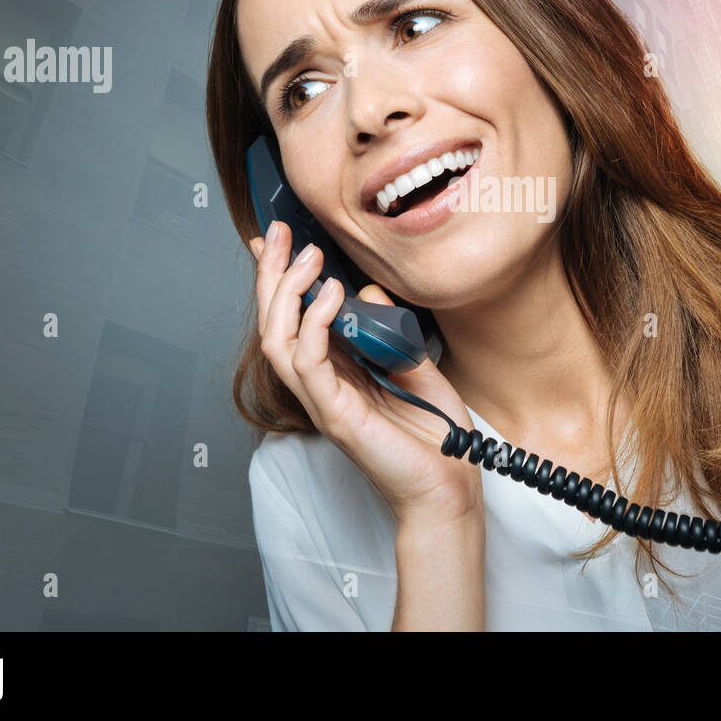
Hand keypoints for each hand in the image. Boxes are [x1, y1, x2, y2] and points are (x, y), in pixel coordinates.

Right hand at [251, 219, 482, 526]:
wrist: (449, 487)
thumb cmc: (434, 437)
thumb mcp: (415, 365)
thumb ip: (389, 331)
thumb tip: (368, 292)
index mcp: (337, 371)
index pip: (294, 318)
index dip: (279, 279)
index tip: (277, 239)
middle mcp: (321, 385)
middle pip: (274, 323)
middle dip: (271, 274)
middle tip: (278, 233)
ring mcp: (323, 401)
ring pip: (276, 340)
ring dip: (286, 293)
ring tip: (307, 257)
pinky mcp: (335, 415)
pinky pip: (307, 363)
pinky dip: (314, 324)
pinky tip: (331, 296)